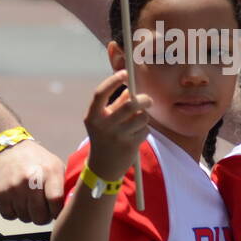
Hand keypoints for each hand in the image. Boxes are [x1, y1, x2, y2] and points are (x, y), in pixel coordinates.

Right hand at [0, 138, 65, 223]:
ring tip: (27, 199)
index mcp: (49, 172)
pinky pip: (9, 215)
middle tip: (41, 209)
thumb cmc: (35, 160)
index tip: (55, 211)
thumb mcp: (55, 166)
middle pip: (40, 217)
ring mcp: (14, 187)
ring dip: (27, 213)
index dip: (57, 212)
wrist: (7, 147)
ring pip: (25, 218)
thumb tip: (71, 208)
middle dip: (42, 216)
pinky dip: (13, 212)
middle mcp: (31, 180)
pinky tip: (15, 200)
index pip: (56, 202)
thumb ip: (63, 186)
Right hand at [83, 70, 151, 184]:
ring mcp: (116, 137)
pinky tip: (136, 136)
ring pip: (141, 117)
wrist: (103, 166)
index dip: (112, 81)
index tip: (125, 73)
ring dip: (144, 117)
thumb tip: (132, 88)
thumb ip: (115, 104)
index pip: (100, 93)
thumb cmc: (106, 136)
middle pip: (130, 104)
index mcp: (92, 116)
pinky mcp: (129, 146)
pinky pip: (145, 130)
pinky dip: (144, 130)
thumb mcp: (103, 120)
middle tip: (148, 101)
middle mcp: (103, 126)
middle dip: (144, 100)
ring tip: (138, 123)